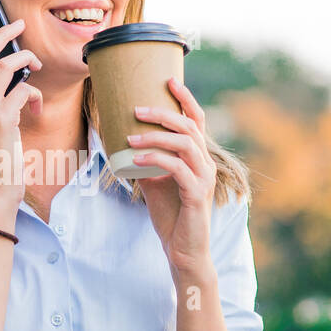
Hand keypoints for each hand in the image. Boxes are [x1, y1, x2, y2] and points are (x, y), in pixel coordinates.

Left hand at [127, 77, 216, 277]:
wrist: (183, 251)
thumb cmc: (171, 216)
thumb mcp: (154, 184)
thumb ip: (147, 163)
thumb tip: (124, 142)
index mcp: (198, 158)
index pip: (196, 121)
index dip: (185, 98)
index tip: (169, 80)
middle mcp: (206, 164)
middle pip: (189, 127)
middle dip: (163, 113)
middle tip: (136, 109)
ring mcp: (204, 178)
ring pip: (185, 144)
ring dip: (155, 137)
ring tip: (130, 137)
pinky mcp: (197, 194)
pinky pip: (177, 169)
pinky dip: (156, 160)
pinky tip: (137, 159)